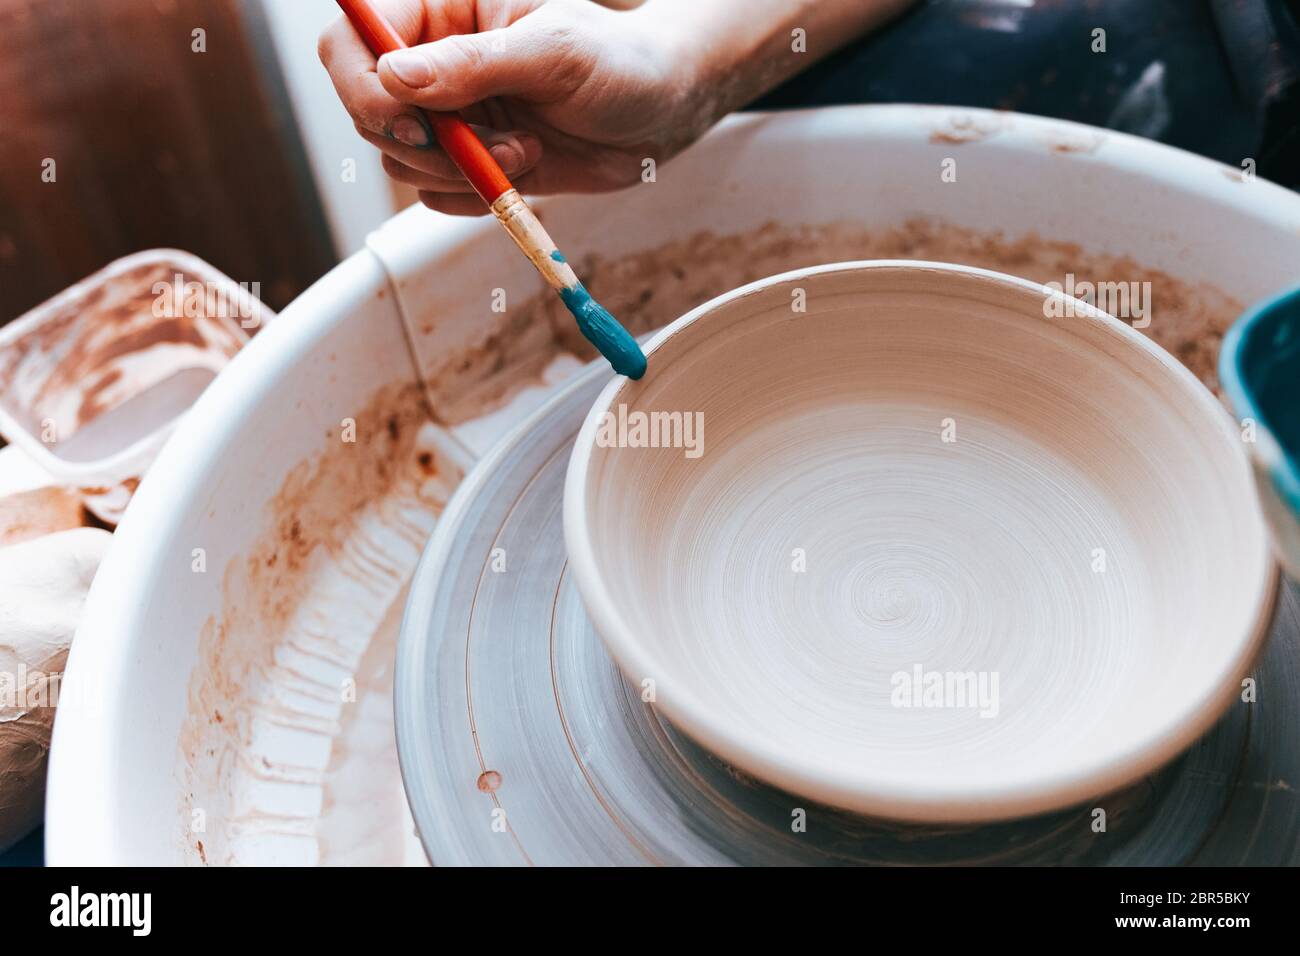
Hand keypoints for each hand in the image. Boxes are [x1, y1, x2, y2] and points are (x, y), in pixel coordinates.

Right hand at [319, 0, 702, 214]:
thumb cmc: (618, 62)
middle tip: (500, 143)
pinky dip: (480, 197)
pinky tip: (529, 170)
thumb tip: (395, 79)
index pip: (354, 42)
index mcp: (440, 10)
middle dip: (431, 145)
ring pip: (402, 163)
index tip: (416, 124)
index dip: (364, 89)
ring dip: (464, 173)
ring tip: (528, 150)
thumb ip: (473, 64)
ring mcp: (449, 116)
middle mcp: (433, 63)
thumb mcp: (553, 52)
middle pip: (369, 114)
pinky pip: (439, 196)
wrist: (660, 114)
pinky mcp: (470, 162)